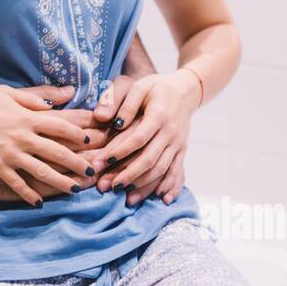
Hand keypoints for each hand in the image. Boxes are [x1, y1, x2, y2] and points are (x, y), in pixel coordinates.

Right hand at [0, 82, 111, 205]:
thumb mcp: (11, 92)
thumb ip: (39, 96)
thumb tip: (67, 93)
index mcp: (28, 116)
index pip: (61, 126)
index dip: (79, 134)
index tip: (93, 141)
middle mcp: (23, 136)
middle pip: (57, 151)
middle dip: (77, 163)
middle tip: (93, 171)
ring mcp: (10, 153)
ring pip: (41, 170)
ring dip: (60, 181)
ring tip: (75, 190)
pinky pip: (16, 183)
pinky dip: (28, 194)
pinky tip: (39, 203)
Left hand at [90, 70, 200, 204]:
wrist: (186, 91)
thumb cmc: (155, 88)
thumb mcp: (137, 86)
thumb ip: (119, 99)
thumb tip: (103, 118)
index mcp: (158, 115)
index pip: (137, 138)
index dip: (119, 151)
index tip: (101, 162)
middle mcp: (171, 132)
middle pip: (150, 159)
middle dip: (128, 175)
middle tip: (108, 187)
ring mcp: (179, 144)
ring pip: (163, 169)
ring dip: (145, 186)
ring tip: (127, 199)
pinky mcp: (182, 151)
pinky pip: (178, 171)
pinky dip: (171, 186)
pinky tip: (162, 199)